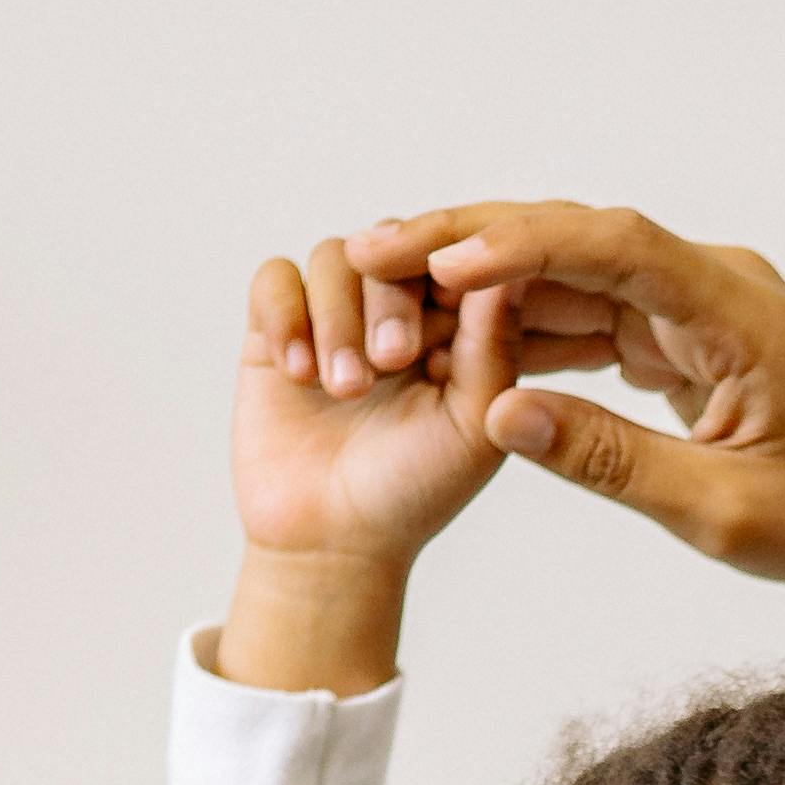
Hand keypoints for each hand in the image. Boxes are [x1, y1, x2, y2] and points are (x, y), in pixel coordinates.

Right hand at [216, 236, 600, 692]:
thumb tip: (510, 272)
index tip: (444, 311)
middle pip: (392, 249)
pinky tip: (299, 373)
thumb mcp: (473, 423)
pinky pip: (274, 278)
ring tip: (345, 388)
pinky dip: (284, 315)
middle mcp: (396, 306)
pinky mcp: (276, 324)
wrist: (333, 536)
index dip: (448, 272)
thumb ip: (494, 347)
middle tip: (392, 361)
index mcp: (456, 325)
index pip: (455, 261)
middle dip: (390, 301)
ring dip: (337, 317)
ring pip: (334, 257)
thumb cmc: (415, 488)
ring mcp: (335, 310)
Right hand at [338, 202, 784, 716]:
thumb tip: (500, 415)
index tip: (438, 263)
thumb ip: (609, 460)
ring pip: (577, 273)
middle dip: (475, 242)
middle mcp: (719, 285)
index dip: (518, 246)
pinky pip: (596, 311)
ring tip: (389, 288)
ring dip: (490, 283)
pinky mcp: (691, 334)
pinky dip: (530, 323)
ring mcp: (703, 304)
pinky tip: (457, 333)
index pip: (613, 245)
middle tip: (374, 248)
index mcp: (737, 310)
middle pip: (579, 240)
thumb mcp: (718, 510)